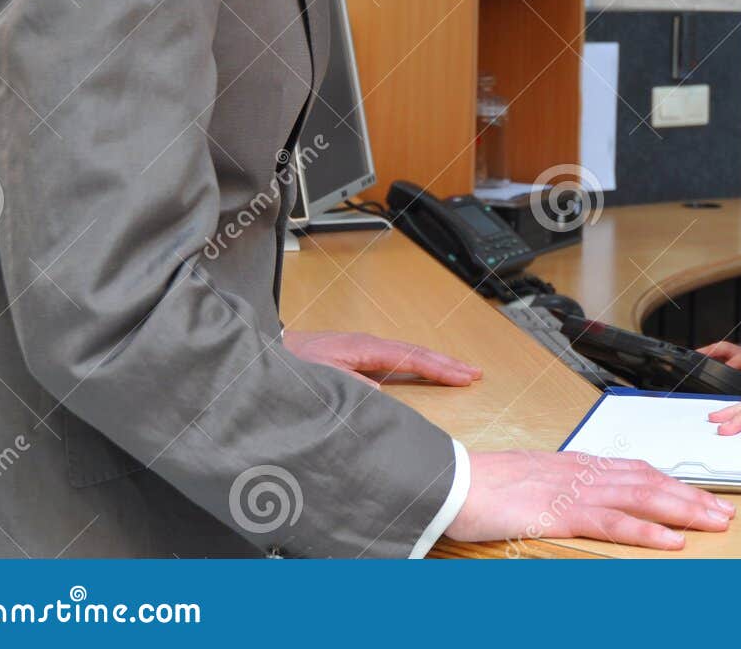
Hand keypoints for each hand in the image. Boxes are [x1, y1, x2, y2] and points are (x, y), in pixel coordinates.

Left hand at [282, 330, 481, 389]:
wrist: (265, 354)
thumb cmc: (287, 365)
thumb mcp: (316, 378)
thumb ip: (347, 386)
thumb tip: (380, 394)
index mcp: (363, 348)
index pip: (411, 357)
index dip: (440, 368)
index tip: (466, 377)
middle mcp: (367, 345)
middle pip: (416, 352)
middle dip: (447, 363)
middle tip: (476, 373)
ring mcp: (363, 349)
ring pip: (408, 354)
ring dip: (435, 363)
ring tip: (459, 372)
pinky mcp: (356, 357)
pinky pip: (396, 359)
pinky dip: (417, 365)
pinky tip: (423, 371)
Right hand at [445, 450, 734, 549]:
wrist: (453, 481)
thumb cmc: (484, 485)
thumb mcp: (531, 483)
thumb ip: (560, 489)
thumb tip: (579, 501)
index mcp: (577, 465)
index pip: (637, 471)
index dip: (672, 482)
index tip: (698, 494)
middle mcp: (584, 472)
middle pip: (650, 481)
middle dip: (690, 496)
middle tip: (723, 512)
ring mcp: (576, 490)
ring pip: (643, 498)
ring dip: (682, 510)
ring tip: (713, 523)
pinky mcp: (563, 512)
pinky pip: (614, 523)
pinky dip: (646, 531)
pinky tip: (671, 540)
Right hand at [696, 338, 740, 389]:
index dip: (734, 363)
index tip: (724, 370)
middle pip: (728, 350)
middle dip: (713, 354)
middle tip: (699, 362)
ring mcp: (740, 353)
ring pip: (721, 349)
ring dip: (707, 352)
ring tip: (691, 358)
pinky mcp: (735, 355)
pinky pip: (720, 352)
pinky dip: (708, 354)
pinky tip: (696, 359)